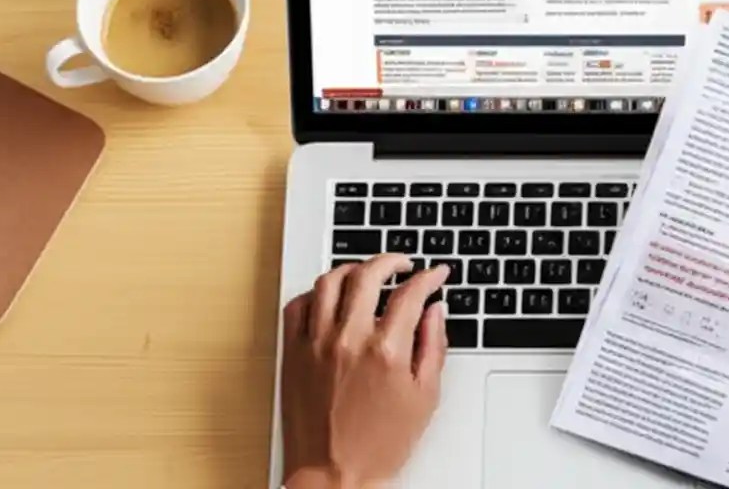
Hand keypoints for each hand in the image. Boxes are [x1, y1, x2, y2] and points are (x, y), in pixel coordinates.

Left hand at [281, 255, 450, 488]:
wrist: (334, 476)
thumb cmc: (378, 446)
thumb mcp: (424, 398)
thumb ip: (432, 347)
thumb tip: (435, 313)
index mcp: (386, 351)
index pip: (411, 293)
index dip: (429, 277)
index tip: (435, 275)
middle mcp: (349, 340)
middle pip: (368, 274)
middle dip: (391, 260)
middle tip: (402, 263)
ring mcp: (316, 344)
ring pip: (330, 282)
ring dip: (352, 269)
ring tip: (366, 273)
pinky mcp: (293, 354)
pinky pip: (298, 307)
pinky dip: (314, 294)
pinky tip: (330, 298)